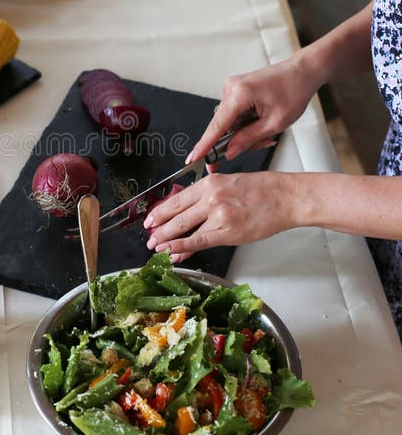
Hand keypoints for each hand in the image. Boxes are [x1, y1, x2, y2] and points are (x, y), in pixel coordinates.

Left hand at [144, 171, 295, 261]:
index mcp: (209, 183)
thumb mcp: (229, 181)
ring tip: (157, 247)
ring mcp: (219, 215)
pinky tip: (174, 252)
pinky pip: (199, 241)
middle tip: (149, 236)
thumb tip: (189, 207)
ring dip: (167, 240)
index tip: (150, 219)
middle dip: (159, 228)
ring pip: (185, 229)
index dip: (160, 211)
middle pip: (176, 215)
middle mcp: (211, 198)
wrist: (285, 197)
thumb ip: (208, 193)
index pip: (177, 199)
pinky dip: (184, 248)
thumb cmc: (263, 189)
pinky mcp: (228, 232)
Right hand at [187, 56, 317, 165]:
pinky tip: (261, 122)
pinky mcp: (236, 90)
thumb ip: (249, 138)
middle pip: (223, 126)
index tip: (194, 158)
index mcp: (240, 94)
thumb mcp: (275, 122)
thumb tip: (230, 151)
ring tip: (268, 130)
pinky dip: (246, 123)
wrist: (302, 72)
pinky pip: (234, 115)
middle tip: (263, 142)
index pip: (217, 126)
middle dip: (238, 139)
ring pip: (230, 123)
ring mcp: (232, 88)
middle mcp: (231, 88)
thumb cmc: (294, 90)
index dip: (205, 145)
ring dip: (245, 132)